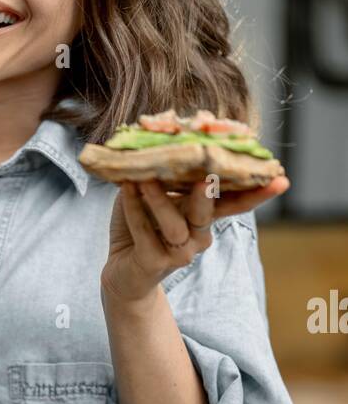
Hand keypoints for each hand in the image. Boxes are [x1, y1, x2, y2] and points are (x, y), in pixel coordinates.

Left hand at [101, 174, 289, 303]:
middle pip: (209, 213)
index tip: (280, 180)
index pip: (236, 202)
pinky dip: (134, 209)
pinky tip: (126, 188)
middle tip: (204, 177)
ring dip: (158, 199)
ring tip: (143, 176)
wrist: (122, 270)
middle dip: (207, 194)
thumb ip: (171, 174)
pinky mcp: (153, 263)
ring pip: (174, 225)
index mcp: (206, 217)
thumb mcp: (160, 194)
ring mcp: (178, 253)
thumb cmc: (143, 225)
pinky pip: (144, 232)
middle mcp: (198, 237)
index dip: (257, 193)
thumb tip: (179, 133)